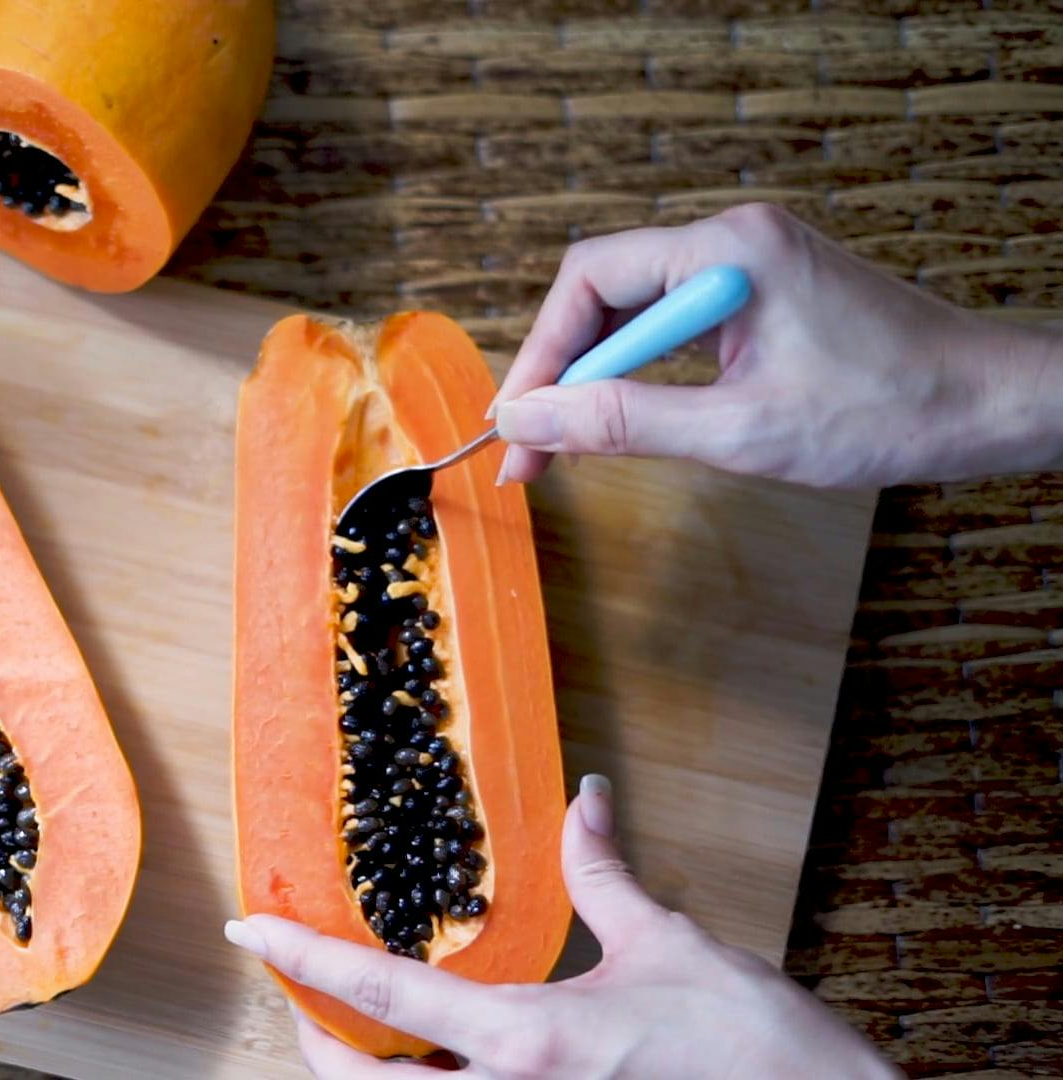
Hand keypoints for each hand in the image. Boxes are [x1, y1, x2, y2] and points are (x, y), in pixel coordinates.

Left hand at [224, 775, 900, 1078]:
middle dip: (319, 1040)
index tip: (249, 929)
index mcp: (525, 1041)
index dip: (303, 958)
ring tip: (363, 1024)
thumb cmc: (754, 1046)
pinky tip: (446, 1057)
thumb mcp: (666, 943)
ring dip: (373, 1072)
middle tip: (307, 993)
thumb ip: (602, 870)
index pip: (380, 996)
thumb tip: (585, 795)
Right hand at [491, 202, 1062, 487]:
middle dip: (561, 373)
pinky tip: (627, 420)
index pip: (590, 280)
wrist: (991, 406)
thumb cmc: (888, 410)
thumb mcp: (738, 430)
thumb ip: (623, 421)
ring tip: (565, 445)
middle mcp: (733, 240)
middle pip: (604, 292)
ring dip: (598, 378)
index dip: (541, 354)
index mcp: (727, 250)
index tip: (514, 422)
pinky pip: (676, 325)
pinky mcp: (765, 294)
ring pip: (635, 311)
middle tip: (529, 450)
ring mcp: (751, 264)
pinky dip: (643, 373)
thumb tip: (529, 420)